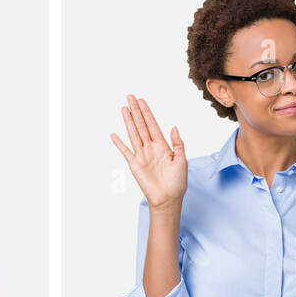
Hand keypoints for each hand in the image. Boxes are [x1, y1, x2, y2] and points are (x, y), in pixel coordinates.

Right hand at [110, 95, 186, 209]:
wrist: (168, 199)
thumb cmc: (177, 183)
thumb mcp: (182, 161)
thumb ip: (178, 144)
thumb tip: (174, 127)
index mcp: (162, 146)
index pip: (153, 125)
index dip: (147, 113)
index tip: (142, 101)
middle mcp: (150, 148)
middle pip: (141, 125)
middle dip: (136, 111)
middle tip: (130, 97)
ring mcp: (142, 156)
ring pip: (133, 134)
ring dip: (128, 121)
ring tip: (124, 108)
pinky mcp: (135, 165)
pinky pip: (125, 151)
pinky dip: (119, 143)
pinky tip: (114, 134)